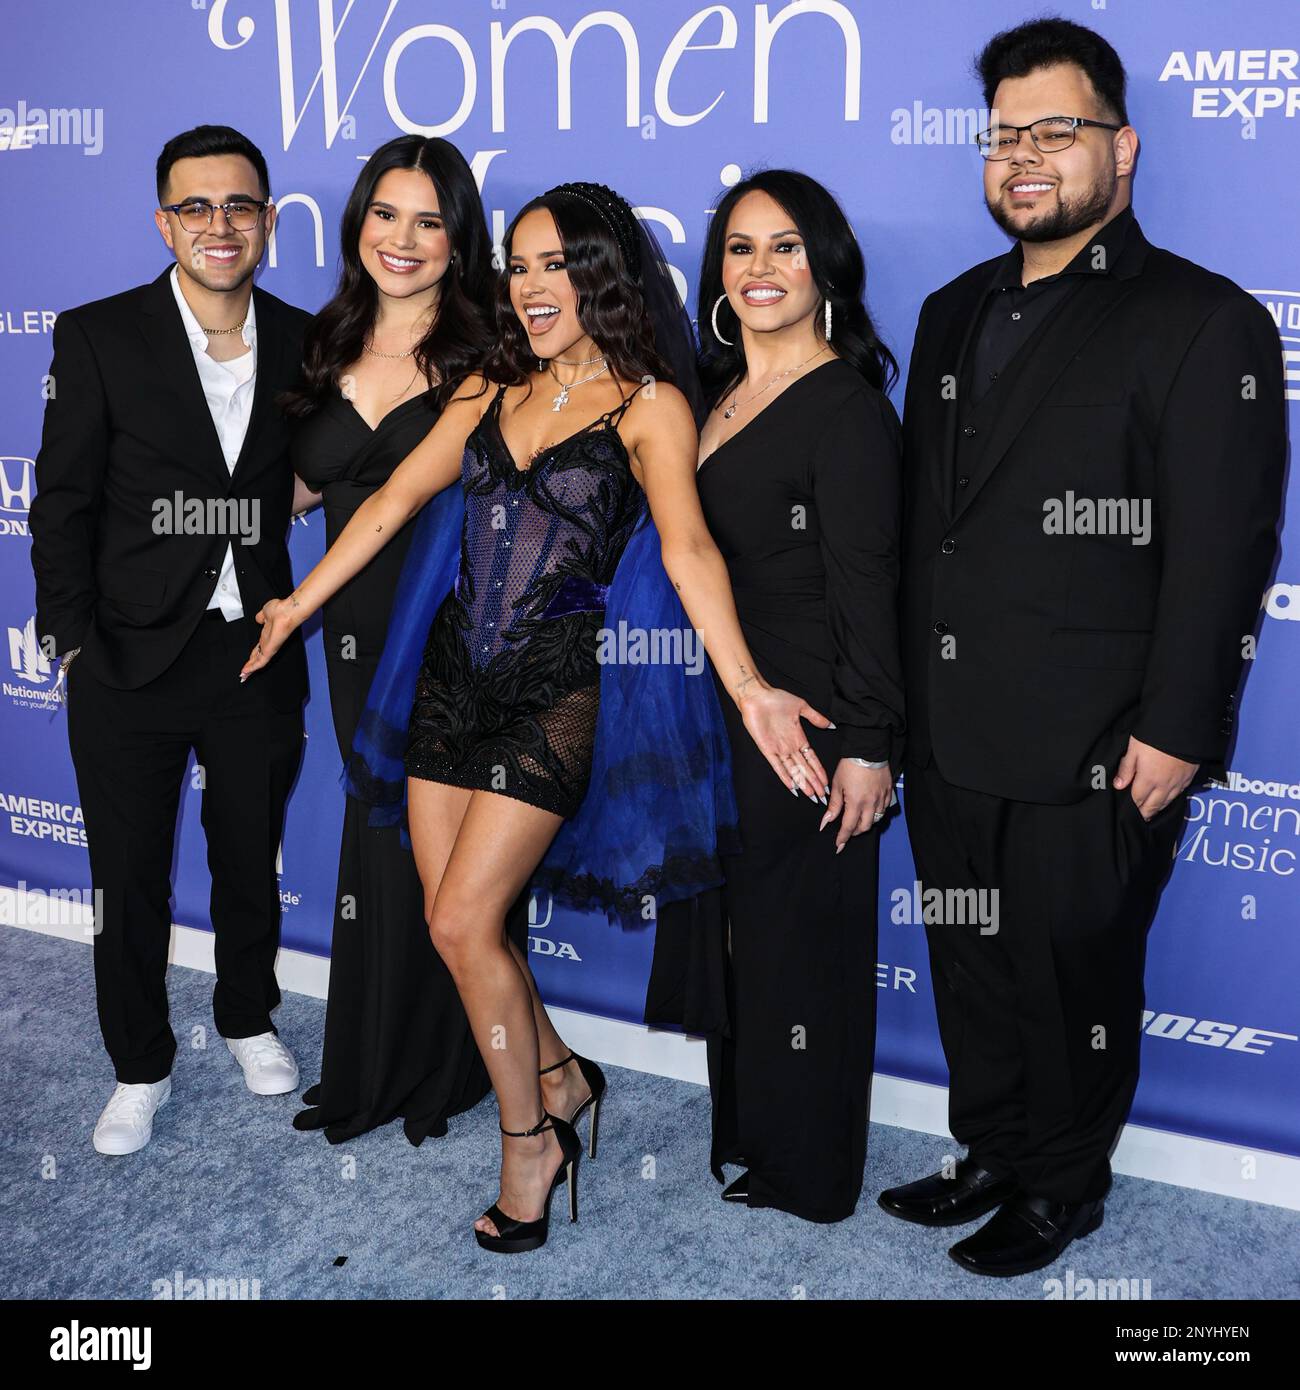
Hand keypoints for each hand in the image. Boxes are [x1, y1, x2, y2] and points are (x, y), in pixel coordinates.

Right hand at [240, 596, 299, 680]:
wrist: (287, 611)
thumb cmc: (280, 610)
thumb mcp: (265, 613)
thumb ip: (260, 617)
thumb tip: (259, 618)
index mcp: (267, 635)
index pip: (258, 649)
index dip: (252, 655)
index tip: (247, 661)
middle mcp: (268, 643)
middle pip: (257, 657)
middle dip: (250, 666)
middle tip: (244, 674)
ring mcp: (270, 647)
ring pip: (259, 662)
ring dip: (250, 670)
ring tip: (243, 676)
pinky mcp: (271, 650)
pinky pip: (261, 662)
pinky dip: (252, 667)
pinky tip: (246, 672)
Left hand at [738, 685, 831, 801]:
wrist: (757, 695)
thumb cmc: (777, 699)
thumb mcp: (801, 707)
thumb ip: (816, 717)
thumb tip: (830, 725)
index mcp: (798, 738)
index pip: (811, 759)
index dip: (819, 772)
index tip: (826, 783)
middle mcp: (789, 747)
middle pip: (804, 769)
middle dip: (814, 783)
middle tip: (822, 798)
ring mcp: (778, 749)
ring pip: (793, 770)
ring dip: (802, 783)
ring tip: (810, 795)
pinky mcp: (766, 749)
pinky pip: (777, 766)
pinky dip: (784, 776)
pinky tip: (791, 786)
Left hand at [820, 760, 894, 851]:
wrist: (867, 750)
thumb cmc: (850, 765)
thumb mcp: (837, 785)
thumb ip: (834, 805)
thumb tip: (826, 821)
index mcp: (856, 803)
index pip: (849, 827)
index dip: (843, 838)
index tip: (839, 845)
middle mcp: (871, 803)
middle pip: (865, 827)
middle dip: (855, 832)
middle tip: (847, 831)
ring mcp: (881, 798)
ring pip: (876, 819)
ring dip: (866, 823)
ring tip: (858, 820)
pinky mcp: (888, 792)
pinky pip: (884, 808)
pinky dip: (876, 812)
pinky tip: (870, 809)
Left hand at [1113, 736, 1197, 819]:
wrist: (1183, 728)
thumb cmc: (1155, 737)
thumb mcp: (1134, 749)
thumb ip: (1126, 768)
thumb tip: (1119, 786)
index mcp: (1148, 779)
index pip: (1137, 799)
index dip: (1132, 807)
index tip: (1128, 812)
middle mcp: (1164, 785)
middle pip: (1153, 805)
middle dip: (1145, 813)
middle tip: (1140, 818)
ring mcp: (1178, 782)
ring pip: (1167, 802)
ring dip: (1158, 808)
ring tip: (1152, 813)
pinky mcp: (1189, 777)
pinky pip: (1179, 794)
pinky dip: (1172, 800)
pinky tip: (1169, 799)